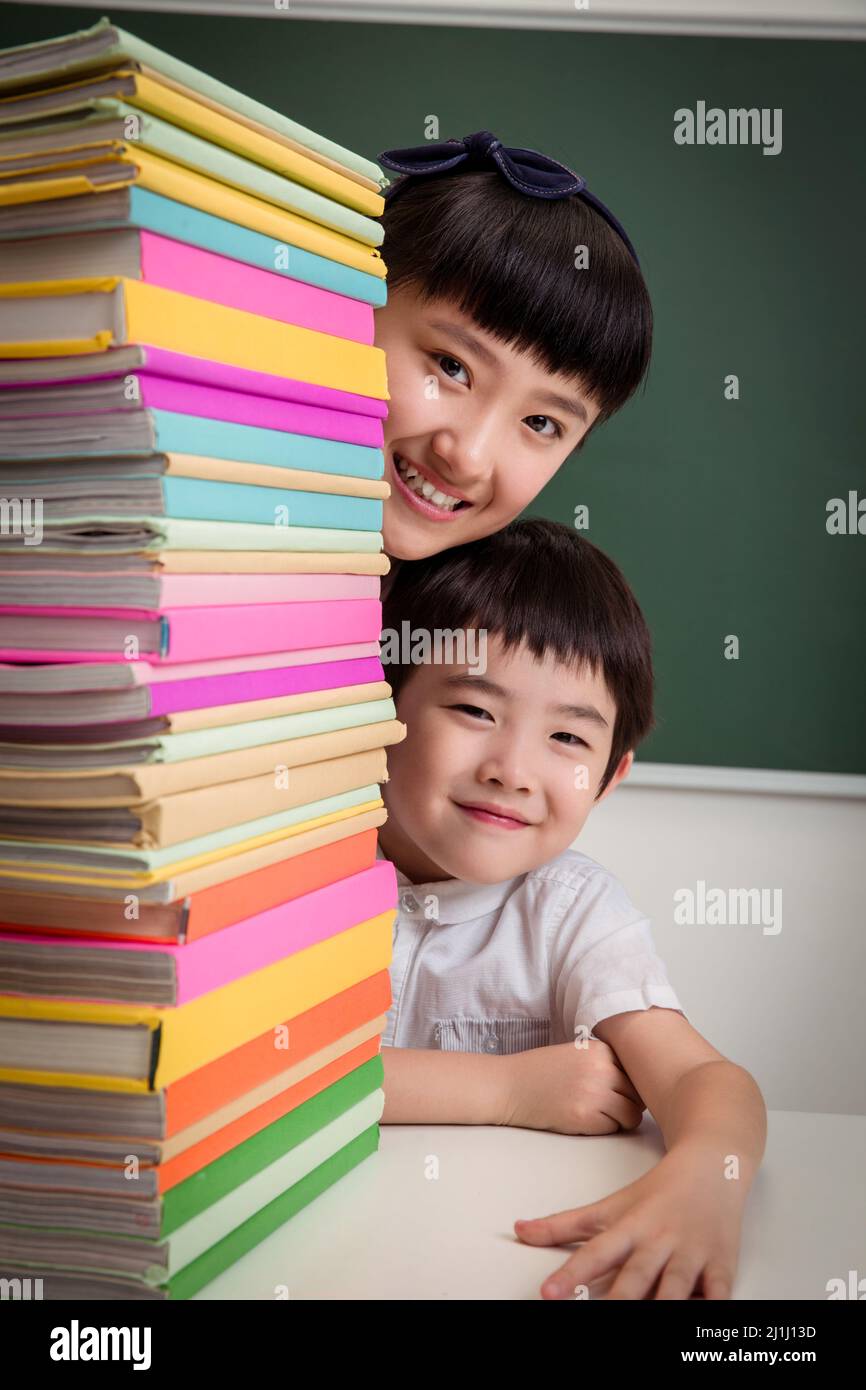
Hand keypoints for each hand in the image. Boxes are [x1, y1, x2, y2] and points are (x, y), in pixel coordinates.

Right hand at [501, 1039, 645, 1134]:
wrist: (509, 1085)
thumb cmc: (542, 1071)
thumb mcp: (578, 1053)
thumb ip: (606, 1063)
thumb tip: (641, 1085)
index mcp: (601, 1049)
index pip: (637, 1072)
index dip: (630, 1085)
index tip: (617, 1090)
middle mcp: (601, 1069)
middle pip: (639, 1094)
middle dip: (628, 1103)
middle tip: (608, 1106)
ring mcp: (594, 1093)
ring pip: (632, 1115)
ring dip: (620, 1118)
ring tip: (598, 1114)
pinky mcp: (585, 1117)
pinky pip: (614, 1128)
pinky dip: (605, 1128)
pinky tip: (584, 1119)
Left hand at [515, 1142, 745, 1299]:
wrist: (712, 1164)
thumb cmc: (658, 1191)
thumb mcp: (610, 1205)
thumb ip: (564, 1224)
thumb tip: (519, 1230)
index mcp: (630, 1227)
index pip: (595, 1253)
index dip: (571, 1274)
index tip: (548, 1293)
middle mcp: (659, 1241)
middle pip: (636, 1276)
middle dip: (620, 1301)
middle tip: (602, 1317)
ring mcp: (692, 1254)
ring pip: (676, 1288)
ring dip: (663, 1306)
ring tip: (648, 1322)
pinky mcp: (722, 1265)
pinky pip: (719, 1293)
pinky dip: (712, 1306)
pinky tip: (701, 1317)